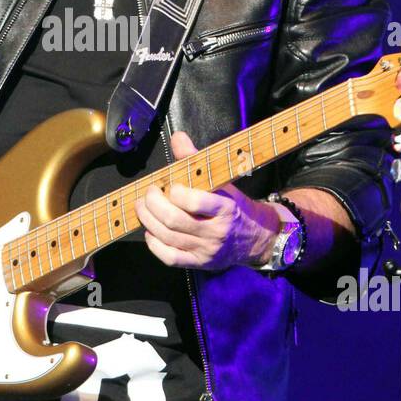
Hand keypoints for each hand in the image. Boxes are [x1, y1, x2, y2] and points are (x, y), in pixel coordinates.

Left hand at [134, 131, 277, 271]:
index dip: (174, 191)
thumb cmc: (235, 206)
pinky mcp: (198, 263)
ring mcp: (206, 250)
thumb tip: (177, 137)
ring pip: (168, 237)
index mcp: (225, 208)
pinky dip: (154, 244)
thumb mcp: (223, 181)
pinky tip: (151, 231)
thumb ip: (197, 160)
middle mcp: (215, 232)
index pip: (194, 201)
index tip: (169, 183)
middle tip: (149, 192)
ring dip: (148, 219)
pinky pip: (170, 257)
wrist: (257, 238)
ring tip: (143, 206)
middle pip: (173, 220)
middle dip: (153, 203)